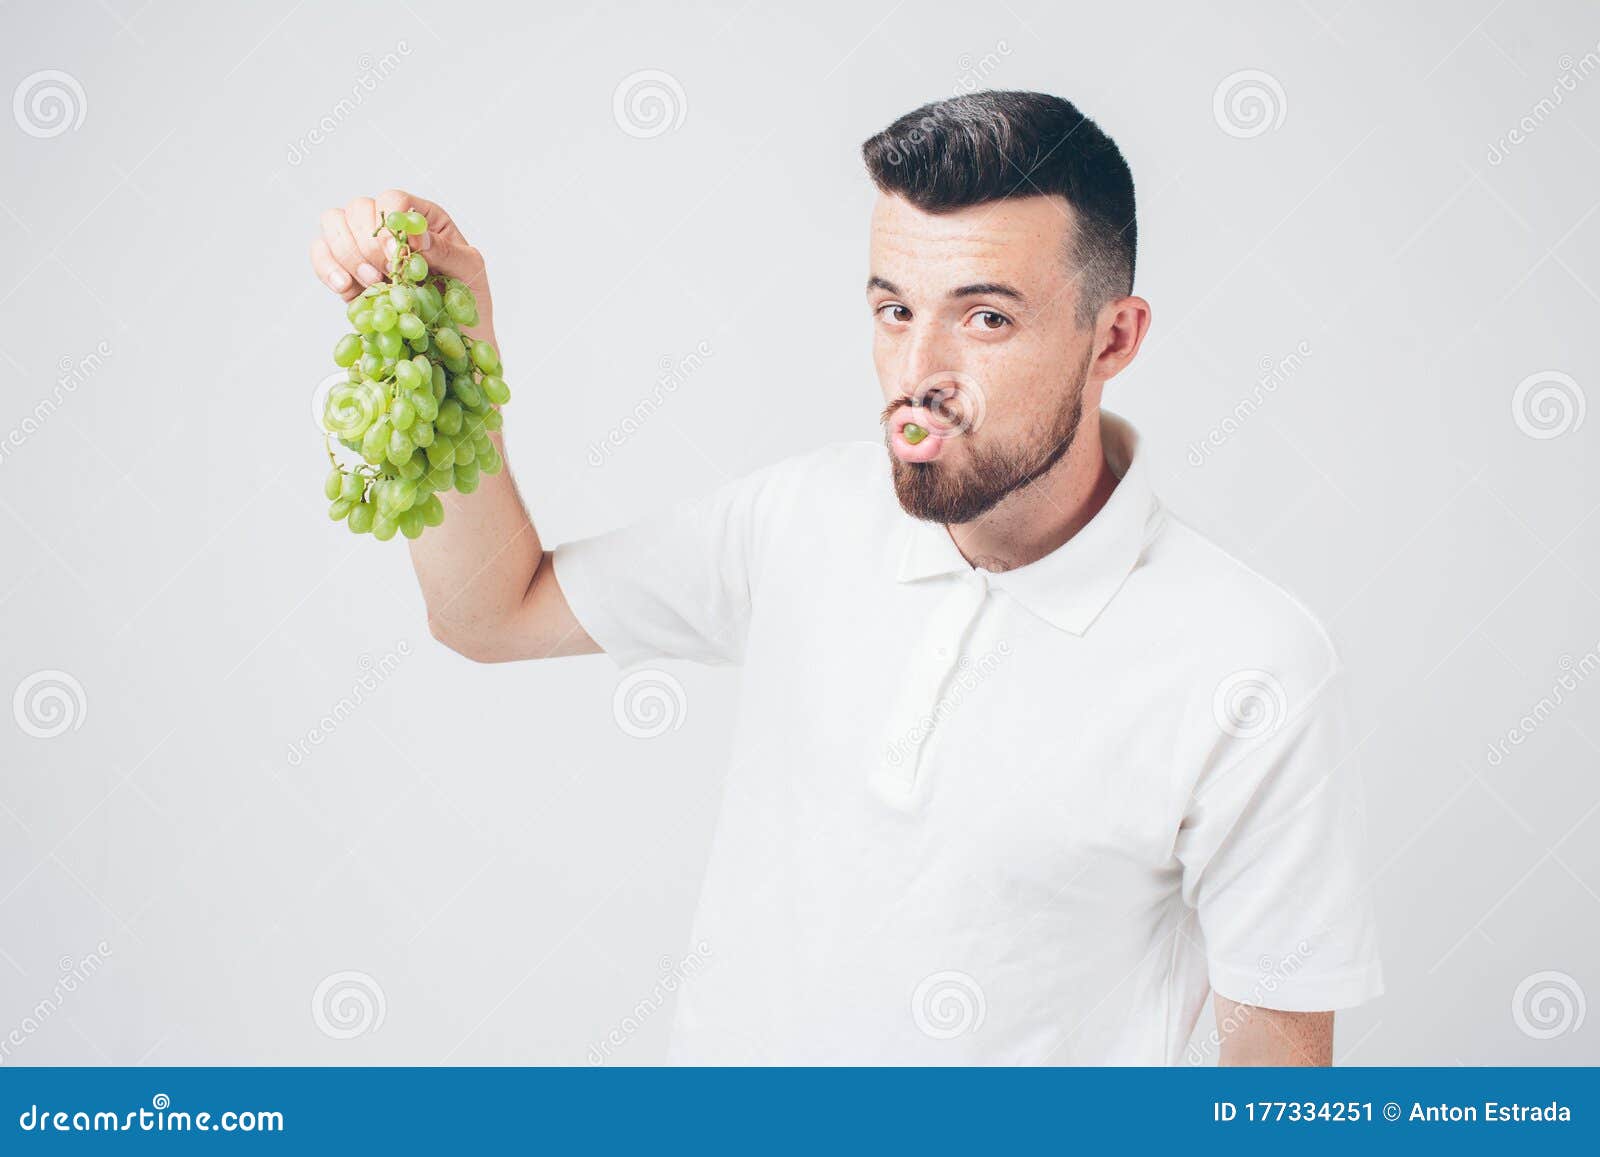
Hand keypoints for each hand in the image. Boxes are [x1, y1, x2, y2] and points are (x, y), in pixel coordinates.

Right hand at [309, 189, 493, 330]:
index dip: (388, 223)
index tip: (396, 254)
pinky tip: (345, 288)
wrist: (453, 338)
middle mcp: (389, 226)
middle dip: (367, 244)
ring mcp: (364, 245)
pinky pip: (321, 254)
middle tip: (385, 274)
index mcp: (422, 218)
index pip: (393, 200)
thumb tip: (417, 236)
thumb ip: (447, 251)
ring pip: (333, 223)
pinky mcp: (346, 269)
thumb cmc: (467, 299)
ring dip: (347, 255)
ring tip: (372, 282)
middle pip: (358, 208)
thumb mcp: (470, 272)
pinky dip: (326, 268)